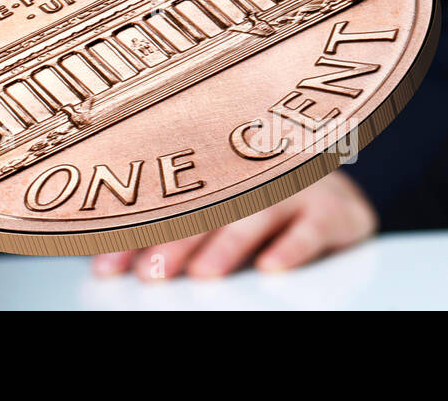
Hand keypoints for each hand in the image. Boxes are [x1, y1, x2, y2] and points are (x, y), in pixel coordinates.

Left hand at [91, 170, 376, 280]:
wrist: (340, 199)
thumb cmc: (262, 210)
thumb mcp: (220, 218)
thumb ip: (177, 237)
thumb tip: (123, 268)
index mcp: (213, 174)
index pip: (165, 206)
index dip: (134, 236)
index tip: (108, 269)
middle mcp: (249, 174)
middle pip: (207, 208)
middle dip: (175, 240)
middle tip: (152, 272)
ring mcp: (291, 190)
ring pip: (255, 214)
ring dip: (227, 244)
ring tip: (204, 274)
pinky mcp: (331, 210)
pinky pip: (311, 228)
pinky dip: (292, 247)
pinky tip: (272, 267)